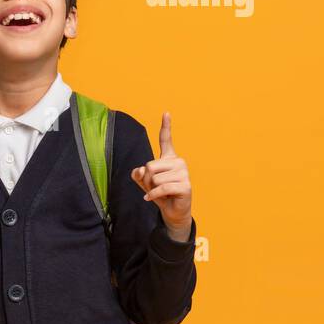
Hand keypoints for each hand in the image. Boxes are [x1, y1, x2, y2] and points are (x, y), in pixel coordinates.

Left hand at [131, 112, 191, 239]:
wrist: (171, 210)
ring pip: (154, 178)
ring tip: (158, 193)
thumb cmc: (158, 193)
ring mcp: (184, 173)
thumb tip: (140, 171)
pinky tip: (152, 199)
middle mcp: (179, 162)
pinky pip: (161, 188)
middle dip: (145, 180)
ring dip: (150, 189)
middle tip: (153, 187)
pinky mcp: (186, 186)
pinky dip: (152, 195)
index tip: (166, 112)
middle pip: (149, 166)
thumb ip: (138, 173)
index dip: (166, 126)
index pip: (166, 140)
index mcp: (169, 158)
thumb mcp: (143, 182)